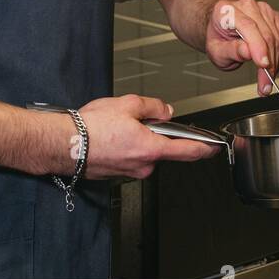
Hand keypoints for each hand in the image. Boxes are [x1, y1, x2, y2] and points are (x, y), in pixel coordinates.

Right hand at [77, 94, 219, 179]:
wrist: (64, 144)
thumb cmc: (91, 128)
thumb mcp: (129, 104)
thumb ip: (154, 107)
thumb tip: (166, 111)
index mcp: (151, 149)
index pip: (187, 151)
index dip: (204, 149)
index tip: (214, 147)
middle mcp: (142, 166)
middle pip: (162, 149)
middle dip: (156, 133)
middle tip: (138, 119)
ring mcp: (129, 172)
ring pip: (144, 153)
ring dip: (139, 139)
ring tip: (118, 126)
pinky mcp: (116, 174)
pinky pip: (130, 158)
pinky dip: (126, 146)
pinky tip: (111, 136)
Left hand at [205, 0, 278, 94]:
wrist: (223, 28)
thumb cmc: (219, 38)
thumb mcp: (216, 51)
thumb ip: (231, 51)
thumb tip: (248, 52)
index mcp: (227, 11)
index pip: (247, 26)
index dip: (258, 46)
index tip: (263, 64)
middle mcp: (246, 6)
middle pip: (264, 34)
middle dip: (268, 63)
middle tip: (265, 84)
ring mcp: (262, 9)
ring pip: (275, 38)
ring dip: (274, 62)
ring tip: (267, 79)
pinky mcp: (273, 15)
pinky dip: (278, 55)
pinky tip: (272, 65)